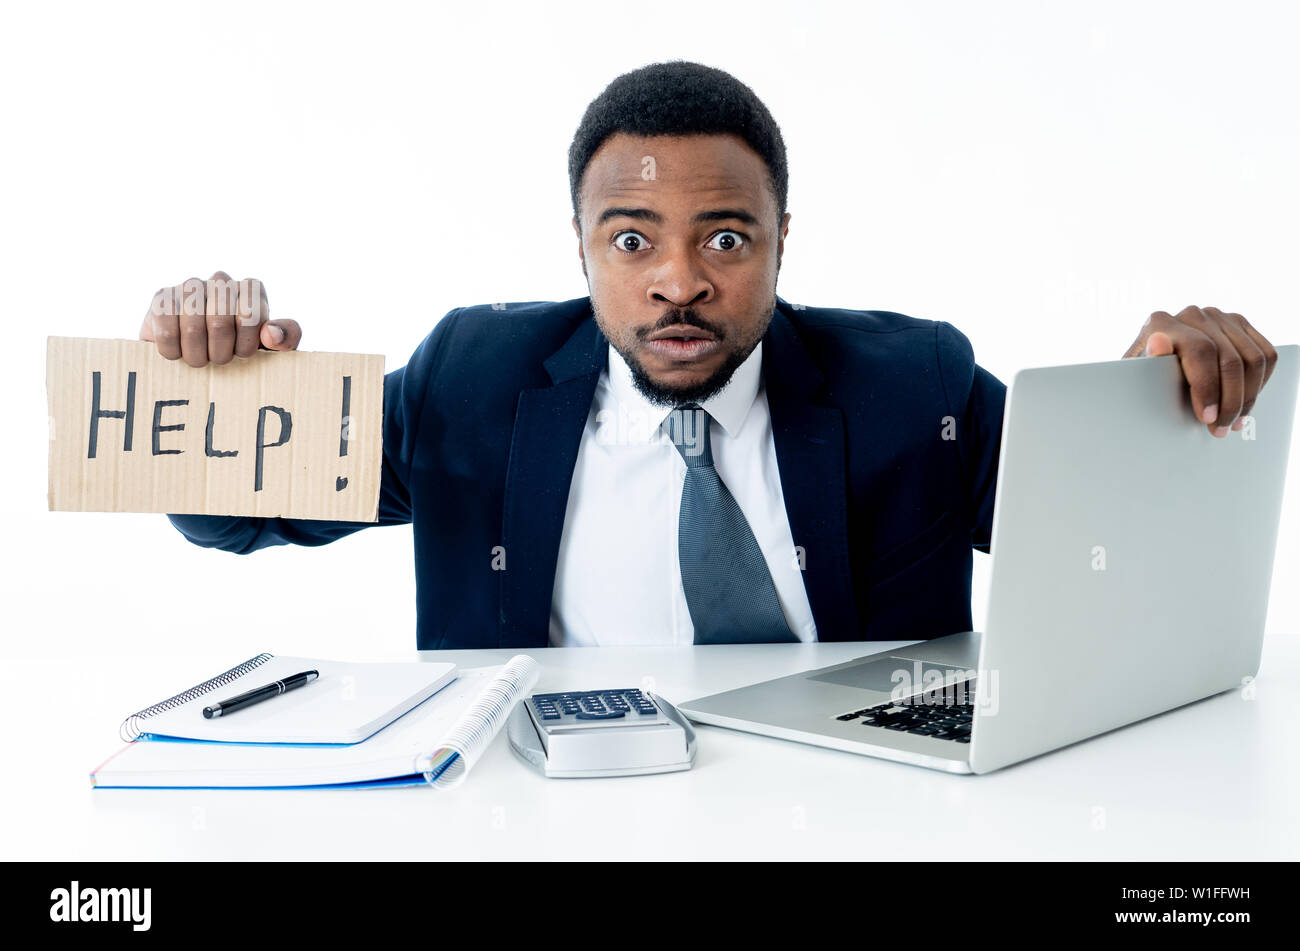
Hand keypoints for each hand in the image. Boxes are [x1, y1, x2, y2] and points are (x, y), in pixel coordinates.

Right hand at [138, 271, 301, 366]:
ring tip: (199, 359)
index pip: (250, 316)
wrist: (198, 352)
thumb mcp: (273, 347)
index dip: (245, 344)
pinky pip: (165, 328)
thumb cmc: (240, 348)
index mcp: (251, 290)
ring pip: (191, 325)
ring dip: (196, 354)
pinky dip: (173, 350)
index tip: (242, 354)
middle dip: (219, 352)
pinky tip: (177, 352)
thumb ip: (286, 338)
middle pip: (219, 321)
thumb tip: (272, 335)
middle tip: (218, 361)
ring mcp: (190, 285)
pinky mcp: (162, 297)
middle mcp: (221, 280)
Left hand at [1123, 305, 1276, 436]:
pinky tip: (1246, 402)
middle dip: (1229, 402)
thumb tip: (1159, 343)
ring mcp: (1218, 317)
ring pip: (1252, 360)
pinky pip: (1265, 355)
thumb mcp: (1135, 379)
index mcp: (1162, 323)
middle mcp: (1192, 315)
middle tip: (1221, 429)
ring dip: (1247, 397)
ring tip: (1234, 422)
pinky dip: (1260, 383)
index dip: (1207, 387)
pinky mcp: (1239, 325)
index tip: (1206, 418)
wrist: (1150, 367)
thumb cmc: (1140, 378)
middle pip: (1229, 359)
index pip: (1200, 352)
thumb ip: (1147, 365)